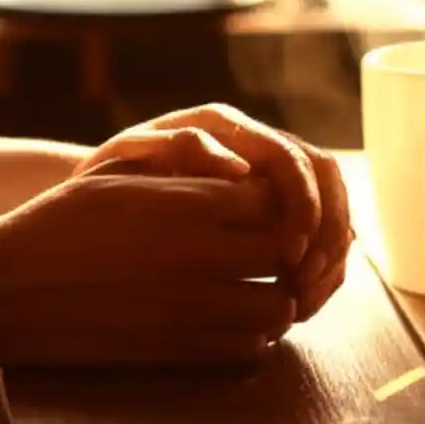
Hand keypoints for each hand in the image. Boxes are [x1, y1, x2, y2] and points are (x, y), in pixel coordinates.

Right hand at [0, 172, 295, 366]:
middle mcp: (196, 256)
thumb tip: (243, 171)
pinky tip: (230, 321)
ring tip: (253, 289)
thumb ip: (187, 173)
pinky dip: (251, 335)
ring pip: (277, 307)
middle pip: (283, 253)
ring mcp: (191, 308)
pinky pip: (248, 347)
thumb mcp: (121, 176)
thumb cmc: (60, 222)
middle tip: (264, 250)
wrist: (4, 290)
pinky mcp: (179, 351)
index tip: (254, 208)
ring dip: (274, 296)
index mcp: (183, 205)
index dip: (270, 204)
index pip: (271, 200)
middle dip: (282, 250)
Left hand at [77, 104, 351, 320]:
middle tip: (302, 281)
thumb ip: (179, 151)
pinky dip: (323, 261)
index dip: (302, 205)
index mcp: (227, 127)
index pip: (291, 158)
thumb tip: (239, 170)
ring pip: (333, 202)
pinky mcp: (276, 206)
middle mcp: (258, 143)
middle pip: (326, 178)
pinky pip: (321, 228)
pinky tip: (306, 295)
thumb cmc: (104, 177)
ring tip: (306, 296)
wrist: (91, 190)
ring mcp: (270, 174)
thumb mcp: (127, 159)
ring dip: (331, 250)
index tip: (288, 254)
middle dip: (327, 232)